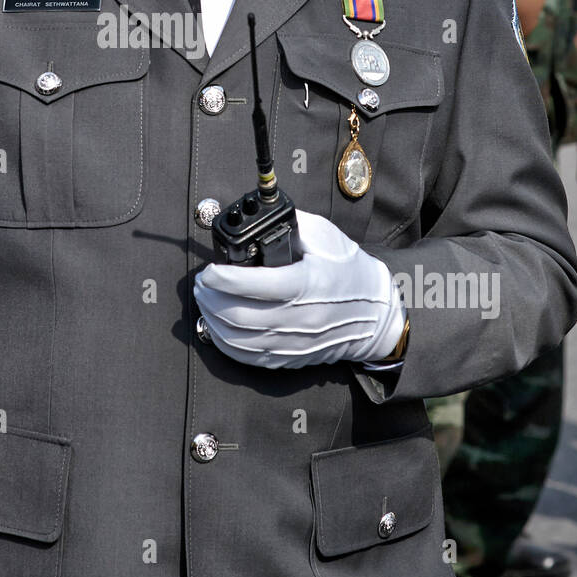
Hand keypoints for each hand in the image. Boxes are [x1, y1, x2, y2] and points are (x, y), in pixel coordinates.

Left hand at [194, 210, 403, 368]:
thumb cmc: (349, 271)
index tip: (209, 271)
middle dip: (211, 298)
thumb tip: (258, 218)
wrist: (376, 314)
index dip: (225, 279)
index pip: (258, 286)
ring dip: (213, 320)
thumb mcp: (326, 237)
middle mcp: (303, 318)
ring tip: (204, 300)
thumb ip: (292, 224)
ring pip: (240, 339)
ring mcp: (296, 342)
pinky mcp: (291, 358)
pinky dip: (226, 343)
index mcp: (310, 284)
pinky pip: (250, 357)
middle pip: (241, 316)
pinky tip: (216, 325)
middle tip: (200, 283)